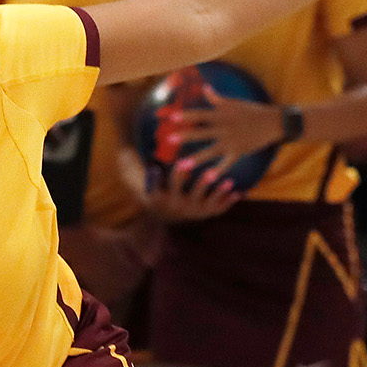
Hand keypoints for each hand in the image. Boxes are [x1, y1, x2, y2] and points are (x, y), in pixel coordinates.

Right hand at [119, 146, 240, 222]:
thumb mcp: (151, 181)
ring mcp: (193, 213)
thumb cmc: (159, 189)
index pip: (172, 184)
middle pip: (192, 195)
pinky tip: (239, 192)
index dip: (177, 174)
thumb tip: (127, 152)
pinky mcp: (205, 215)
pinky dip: (228, 201)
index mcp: (164, 198)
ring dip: (219, 193)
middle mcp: (179, 207)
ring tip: (229, 181)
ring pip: (208, 204)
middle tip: (212, 171)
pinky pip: (218, 209)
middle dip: (202, 184)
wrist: (166, 214)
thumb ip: (146, 167)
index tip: (184, 162)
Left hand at [172, 89, 284, 169]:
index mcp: (222, 115)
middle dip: (185, 135)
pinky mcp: (238, 152)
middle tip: (169, 139)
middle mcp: (224, 128)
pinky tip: (207, 178)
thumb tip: (205, 88)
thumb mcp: (234, 102)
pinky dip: (217, 171)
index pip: (201, 114)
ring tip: (181, 166)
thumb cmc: (251, 110)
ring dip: (195, 158)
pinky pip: (225, 163)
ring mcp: (231, 141)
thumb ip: (217, 98)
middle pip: (201, 132)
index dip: (187, 116)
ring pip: (210, 151)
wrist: (272, 122)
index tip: (172, 117)